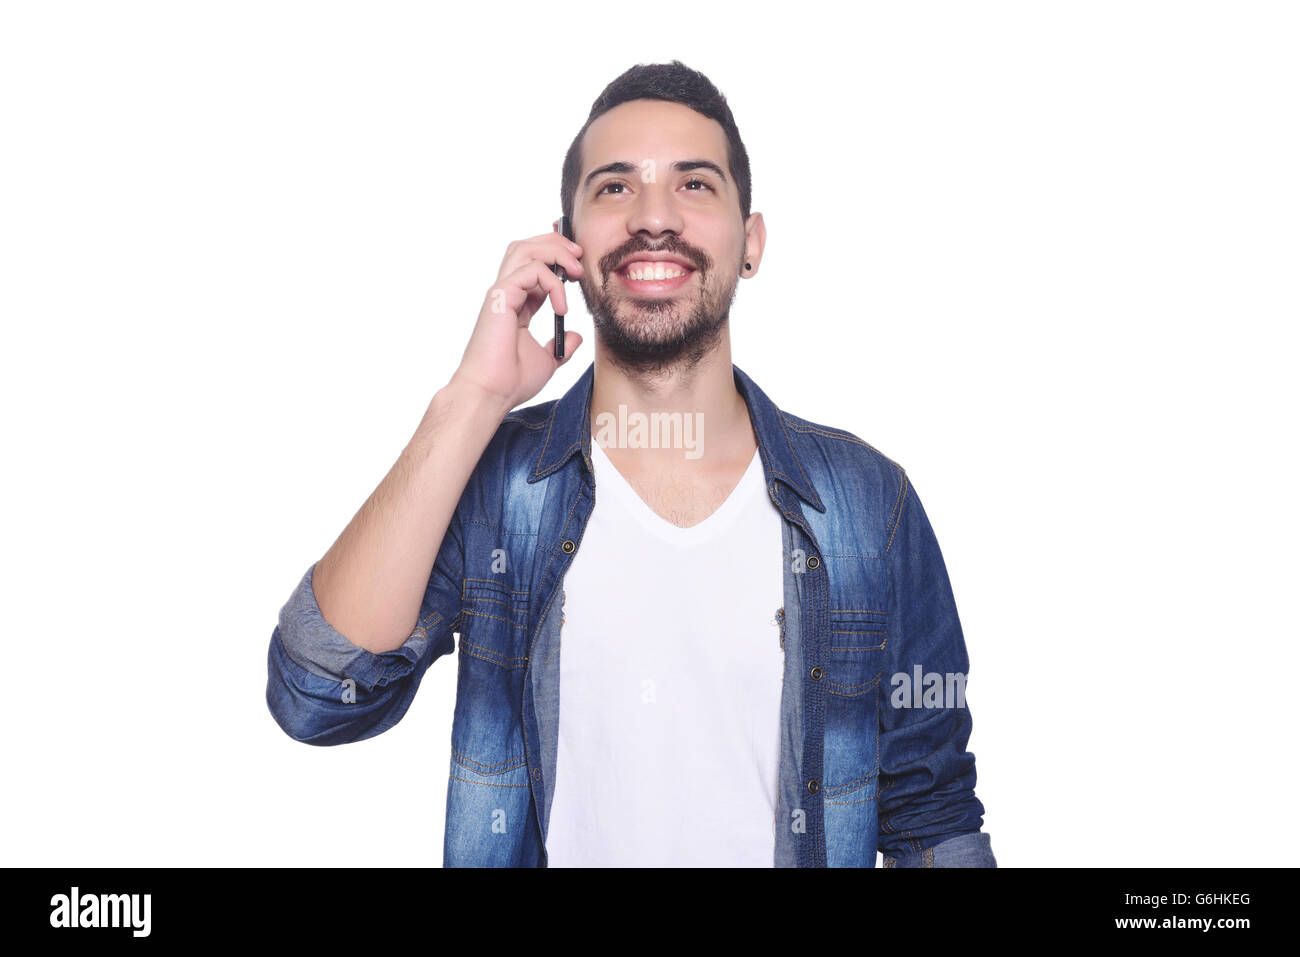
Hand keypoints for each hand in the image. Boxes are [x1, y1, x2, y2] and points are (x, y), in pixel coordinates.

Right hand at [452, 228, 584, 410]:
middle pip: (526, 247)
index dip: (557, 260)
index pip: (534, 266)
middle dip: (556, 244)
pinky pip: (531, 271)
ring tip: (576, 271)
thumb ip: (562, 346)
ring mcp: (501, 293)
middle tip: (579, 258)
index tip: (579, 270)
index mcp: (516, 304)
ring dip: (555, 253)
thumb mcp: (548, 360)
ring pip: (524, 249)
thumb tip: (577, 336)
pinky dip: (553, 283)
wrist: (492, 393)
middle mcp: (506, 293)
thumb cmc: (511, 381)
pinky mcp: (501, 297)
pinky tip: (561, 308)